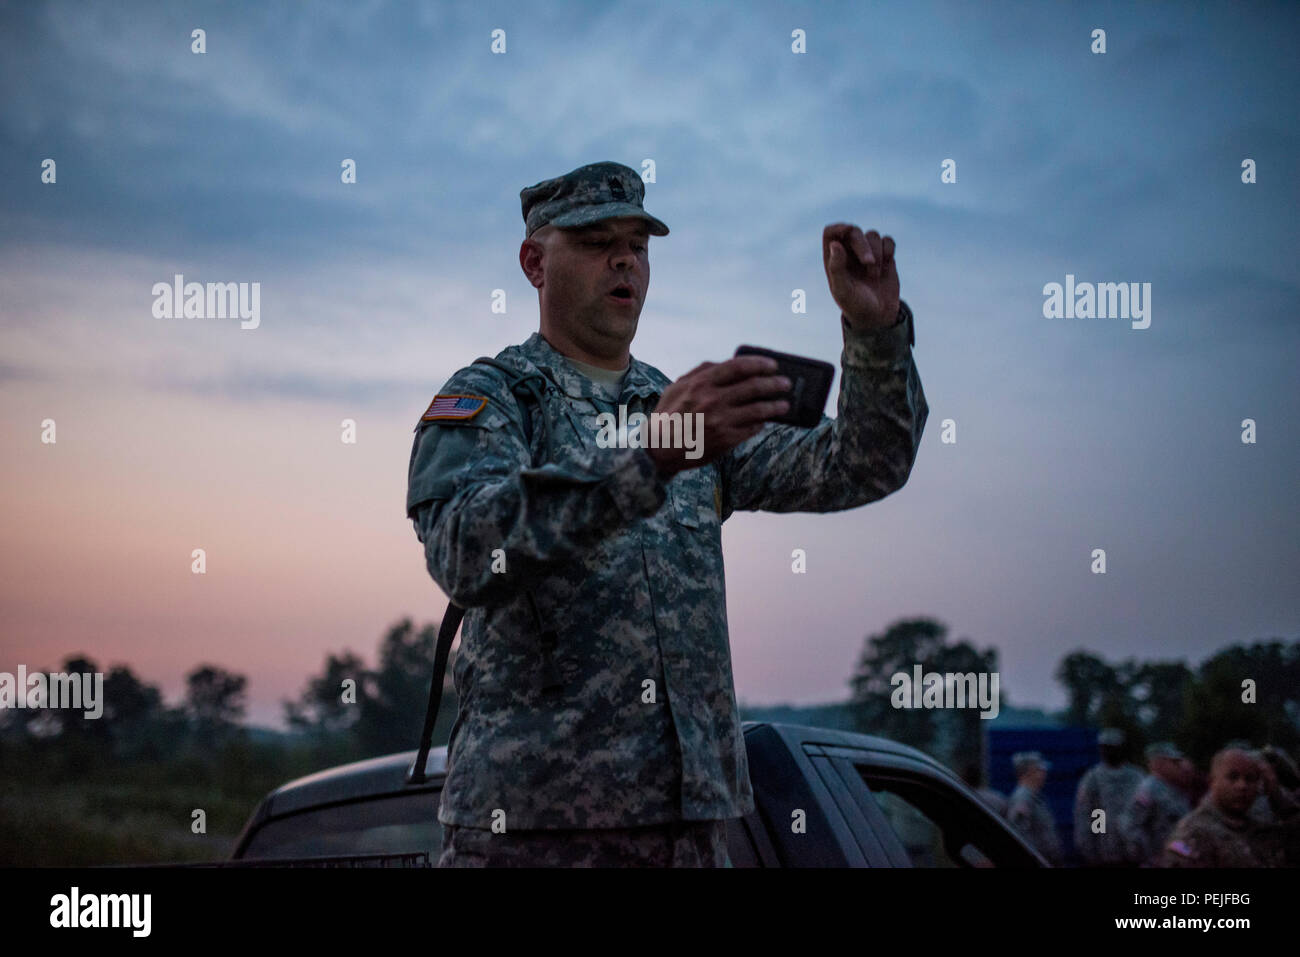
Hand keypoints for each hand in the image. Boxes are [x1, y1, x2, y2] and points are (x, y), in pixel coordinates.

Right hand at [646, 356, 791, 476]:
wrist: (659, 449)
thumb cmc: (668, 415)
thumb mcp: (677, 386)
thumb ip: (701, 372)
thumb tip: (727, 363)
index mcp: (701, 383)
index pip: (739, 366)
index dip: (760, 364)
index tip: (772, 365)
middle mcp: (713, 400)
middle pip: (754, 386)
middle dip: (775, 384)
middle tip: (785, 384)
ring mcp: (721, 421)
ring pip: (759, 409)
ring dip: (776, 406)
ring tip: (784, 405)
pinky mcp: (726, 440)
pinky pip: (752, 428)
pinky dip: (761, 423)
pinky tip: (765, 420)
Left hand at [823, 223, 900, 330]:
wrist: (878, 317)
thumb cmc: (855, 305)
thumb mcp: (843, 290)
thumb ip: (836, 268)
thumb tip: (834, 244)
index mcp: (833, 259)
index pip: (831, 232)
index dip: (839, 227)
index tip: (848, 231)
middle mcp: (849, 252)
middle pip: (854, 231)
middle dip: (863, 245)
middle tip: (869, 263)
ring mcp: (867, 252)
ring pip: (872, 235)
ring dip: (876, 252)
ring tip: (874, 274)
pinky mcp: (884, 255)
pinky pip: (887, 240)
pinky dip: (889, 249)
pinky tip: (886, 265)